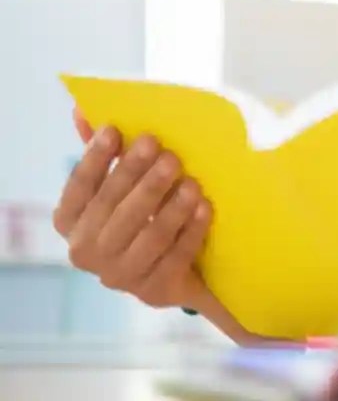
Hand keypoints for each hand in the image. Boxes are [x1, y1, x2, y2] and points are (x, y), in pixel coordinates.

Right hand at [55, 113, 210, 310]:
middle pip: (114, 211)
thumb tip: (82, 109)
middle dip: (139, 178)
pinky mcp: (153, 291)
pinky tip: (205, 208)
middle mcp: (86, 252)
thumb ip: (105, 152)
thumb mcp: (123, 185)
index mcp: (70, 223)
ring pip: (147, 236)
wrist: (177, 271)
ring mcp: (119, 276)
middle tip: (165, 151)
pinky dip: (191, 231)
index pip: (79, 188)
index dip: (95, 159)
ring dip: (170, 207)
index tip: (116, 130)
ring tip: (191, 180)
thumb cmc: (144, 214)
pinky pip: (175, 256)